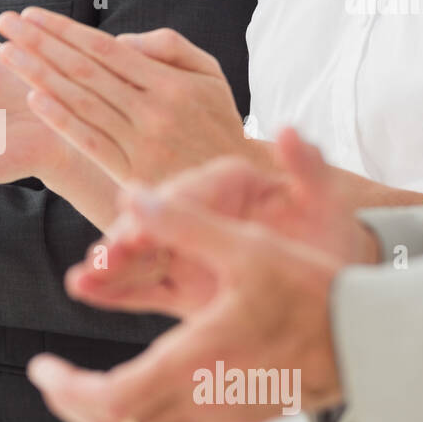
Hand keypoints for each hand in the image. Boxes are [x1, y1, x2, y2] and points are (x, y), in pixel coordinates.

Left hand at [0, 7, 262, 184]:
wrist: (236, 180)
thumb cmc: (217, 120)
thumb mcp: (209, 73)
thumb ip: (168, 47)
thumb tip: (119, 40)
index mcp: (170, 82)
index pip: (106, 48)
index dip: (64, 29)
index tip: (32, 14)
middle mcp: (154, 110)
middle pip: (85, 70)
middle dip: (40, 43)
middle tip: (6, 22)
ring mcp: (141, 142)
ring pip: (81, 103)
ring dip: (39, 75)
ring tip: (9, 54)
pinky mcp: (131, 173)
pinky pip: (89, 141)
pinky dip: (60, 120)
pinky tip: (34, 99)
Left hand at [28, 199, 346, 421]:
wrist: (378, 341)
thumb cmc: (316, 292)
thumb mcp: (249, 246)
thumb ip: (185, 222)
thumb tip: (132, 195)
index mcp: (197, 361)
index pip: (111, 399)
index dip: (67, 390)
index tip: (42, 368)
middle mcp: (203, 400)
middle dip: (72, 404)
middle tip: (49, 378)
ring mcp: (222, 416)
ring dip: (101, 412)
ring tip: (78, 382)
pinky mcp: (237, 418)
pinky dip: (137, 413)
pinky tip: (134, 383)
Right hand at [66, 129, 380, 317]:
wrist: (337, 288)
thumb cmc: (330, 237)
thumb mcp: (328, 201)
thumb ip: (308, 167)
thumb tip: (288, 130)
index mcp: (231, 183)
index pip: (190, 189)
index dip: (164, 204)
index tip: (140, 212)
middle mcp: (202, 213)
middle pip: (156, 221)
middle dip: (127, 237)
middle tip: (106, 254)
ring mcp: (188, 250)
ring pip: (143, 254)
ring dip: (111, 264)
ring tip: (84, 278)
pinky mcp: (182, 287)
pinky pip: (145, 289)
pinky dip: (115, 291)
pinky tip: (85, 291)